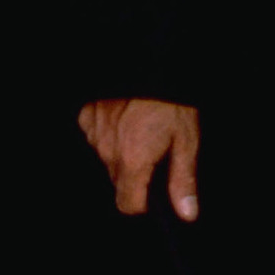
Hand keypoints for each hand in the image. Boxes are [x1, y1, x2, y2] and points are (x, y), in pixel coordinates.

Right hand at [78, 98, 200, 220]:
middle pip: (120, 182)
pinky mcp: (87, 117)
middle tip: (156, 150)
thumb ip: (183, 179)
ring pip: (108, 159)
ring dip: (122, 153)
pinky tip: (126, 117)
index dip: (144, 202)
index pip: (128, 205)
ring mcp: (95, 135)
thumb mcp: (187, 140)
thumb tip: (187, 214)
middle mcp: (109, 153)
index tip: (156, 189)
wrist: (151, 61)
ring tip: (143, 129)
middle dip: (137, 174)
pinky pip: (97, 136)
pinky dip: (110, 133)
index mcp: (134, 162)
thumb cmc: (172, 101)